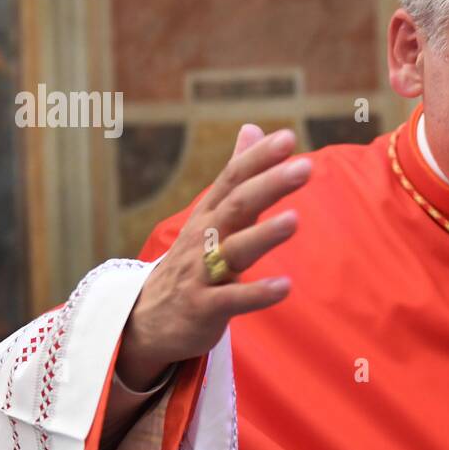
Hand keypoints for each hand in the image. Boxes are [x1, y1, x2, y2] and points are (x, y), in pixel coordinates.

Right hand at [116, 124, 310, 388]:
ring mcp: (200, 273)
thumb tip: (253, 127)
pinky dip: (257, 293)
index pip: (232, 179)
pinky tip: (285, 286)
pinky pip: (231, 300)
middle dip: (269, 186)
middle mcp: (202, 238)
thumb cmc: (191, 264)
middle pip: (236, 206)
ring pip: (232, 250)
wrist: (145, 322)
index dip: (258, 159)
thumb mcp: (210, 217)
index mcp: (208, 215)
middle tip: (304, 167)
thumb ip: (236, 176)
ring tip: (295, 220)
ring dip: (263, 235)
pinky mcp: (203, 308)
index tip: (288, 138)